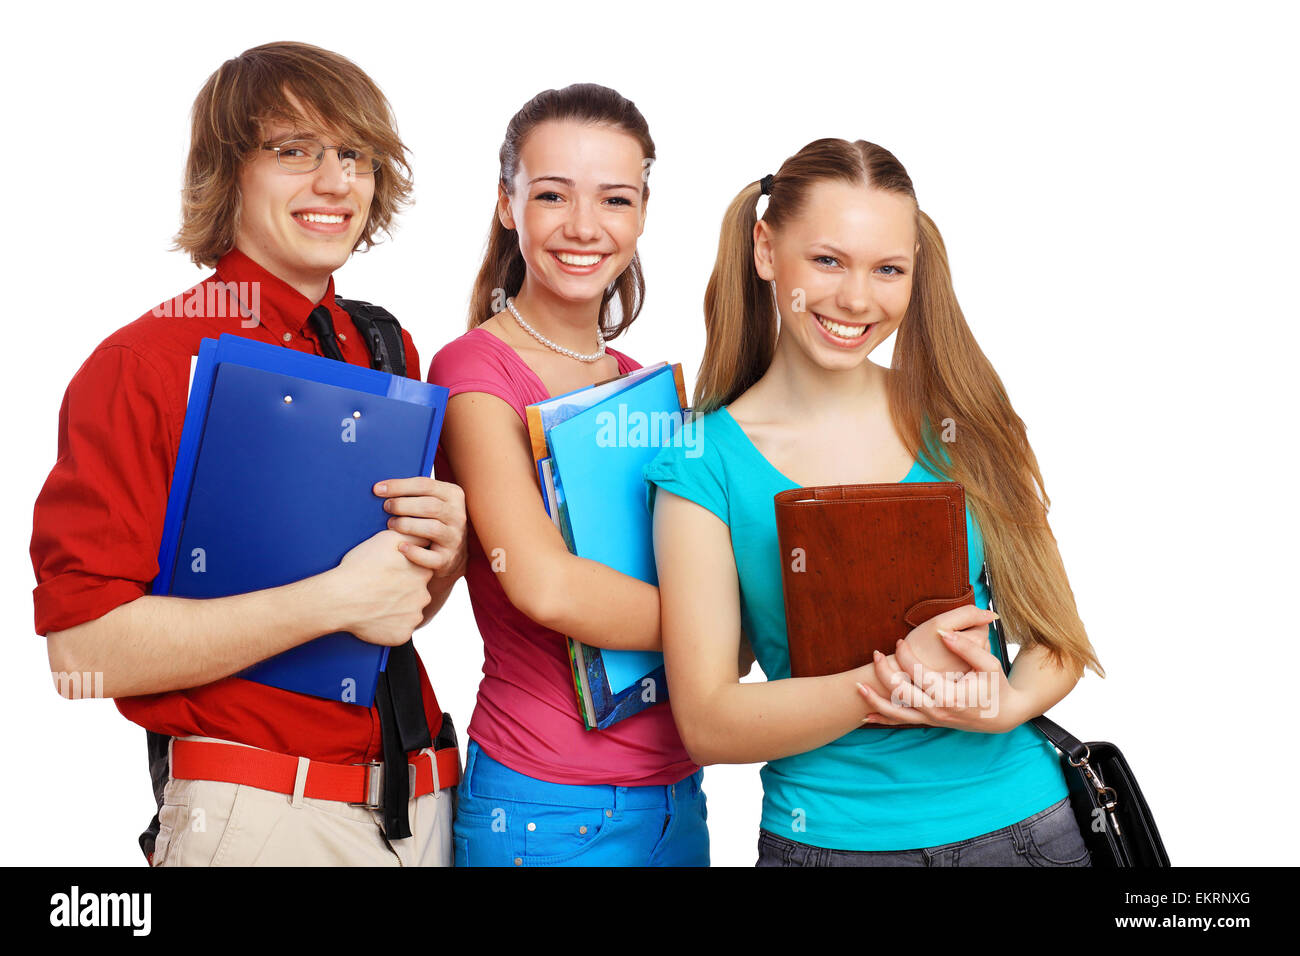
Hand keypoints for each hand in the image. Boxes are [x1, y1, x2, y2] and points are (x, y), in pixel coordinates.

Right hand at [330, 529, 434, 646]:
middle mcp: (424, 596)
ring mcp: (414, 617)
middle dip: (402, 592)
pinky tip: (374, 619)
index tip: (388, 573)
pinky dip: (389, 627)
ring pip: (408, 613)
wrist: (339, 598)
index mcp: (423, 573)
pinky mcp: (402, 635)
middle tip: (379, 589)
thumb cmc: (360, 567)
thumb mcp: (388, 539)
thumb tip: (427, 534)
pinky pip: (399, 631)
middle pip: (416, 594)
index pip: (421, 572)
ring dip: (396, 610)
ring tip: (374, 604)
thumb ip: (414, 535)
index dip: (403, 572)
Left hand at [372, 477, 467, 580]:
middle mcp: (457, 516)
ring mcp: (454, 538)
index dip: (399, 486)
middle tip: (385, 507)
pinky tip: (400, 547)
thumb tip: (382, 486)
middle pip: (429, 506)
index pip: (425, 485)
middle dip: (402, 505)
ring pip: (431, 528)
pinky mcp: (448, 559)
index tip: (378, 489)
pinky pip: (431, 557)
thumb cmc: (431, 520)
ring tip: (390, 524)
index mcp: (453, 495)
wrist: (451, 552)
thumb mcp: (431, 501)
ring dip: (406, 526)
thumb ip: (415, 493)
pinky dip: (414, 552)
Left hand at [859, 628, 1026, 732]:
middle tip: (875, 654)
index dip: (905, 655)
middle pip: (900, 692)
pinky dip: (883, 720)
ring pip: (897, 713)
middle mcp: (937, 710)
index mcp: (949, 695)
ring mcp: (932, 719)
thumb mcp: (989, 664)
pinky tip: (866, 716)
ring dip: (875, 701)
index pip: (917, 673)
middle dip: (884, 672)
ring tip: (857, 687)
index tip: (900, 641)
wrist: (1003, 716)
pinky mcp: (930, 722)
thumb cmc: (997, 687)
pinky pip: (902, 723)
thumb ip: (966, 648)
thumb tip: (942, 632)